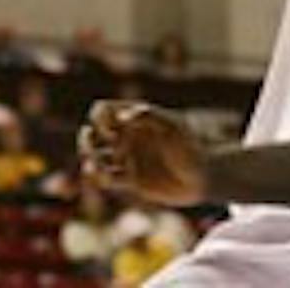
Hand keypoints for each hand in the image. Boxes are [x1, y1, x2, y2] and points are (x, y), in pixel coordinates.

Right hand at [78, 99, 207, 205]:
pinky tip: (96, 174)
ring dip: (90, 157)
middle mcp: (128, 136)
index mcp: (135, 117)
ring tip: (93, 163)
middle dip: (88, 137)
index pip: (104, 110)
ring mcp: (127, 157)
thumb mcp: (175, 128)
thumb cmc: (191, 147)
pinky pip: (107, 177)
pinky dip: (98, 176)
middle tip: (92, 143)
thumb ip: (151, 117)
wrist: (202, 178)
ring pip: (97, 155)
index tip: (112, 128)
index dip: (100, 117)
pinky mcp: (130, 179)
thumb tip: (123, 115)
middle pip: (95, 132)